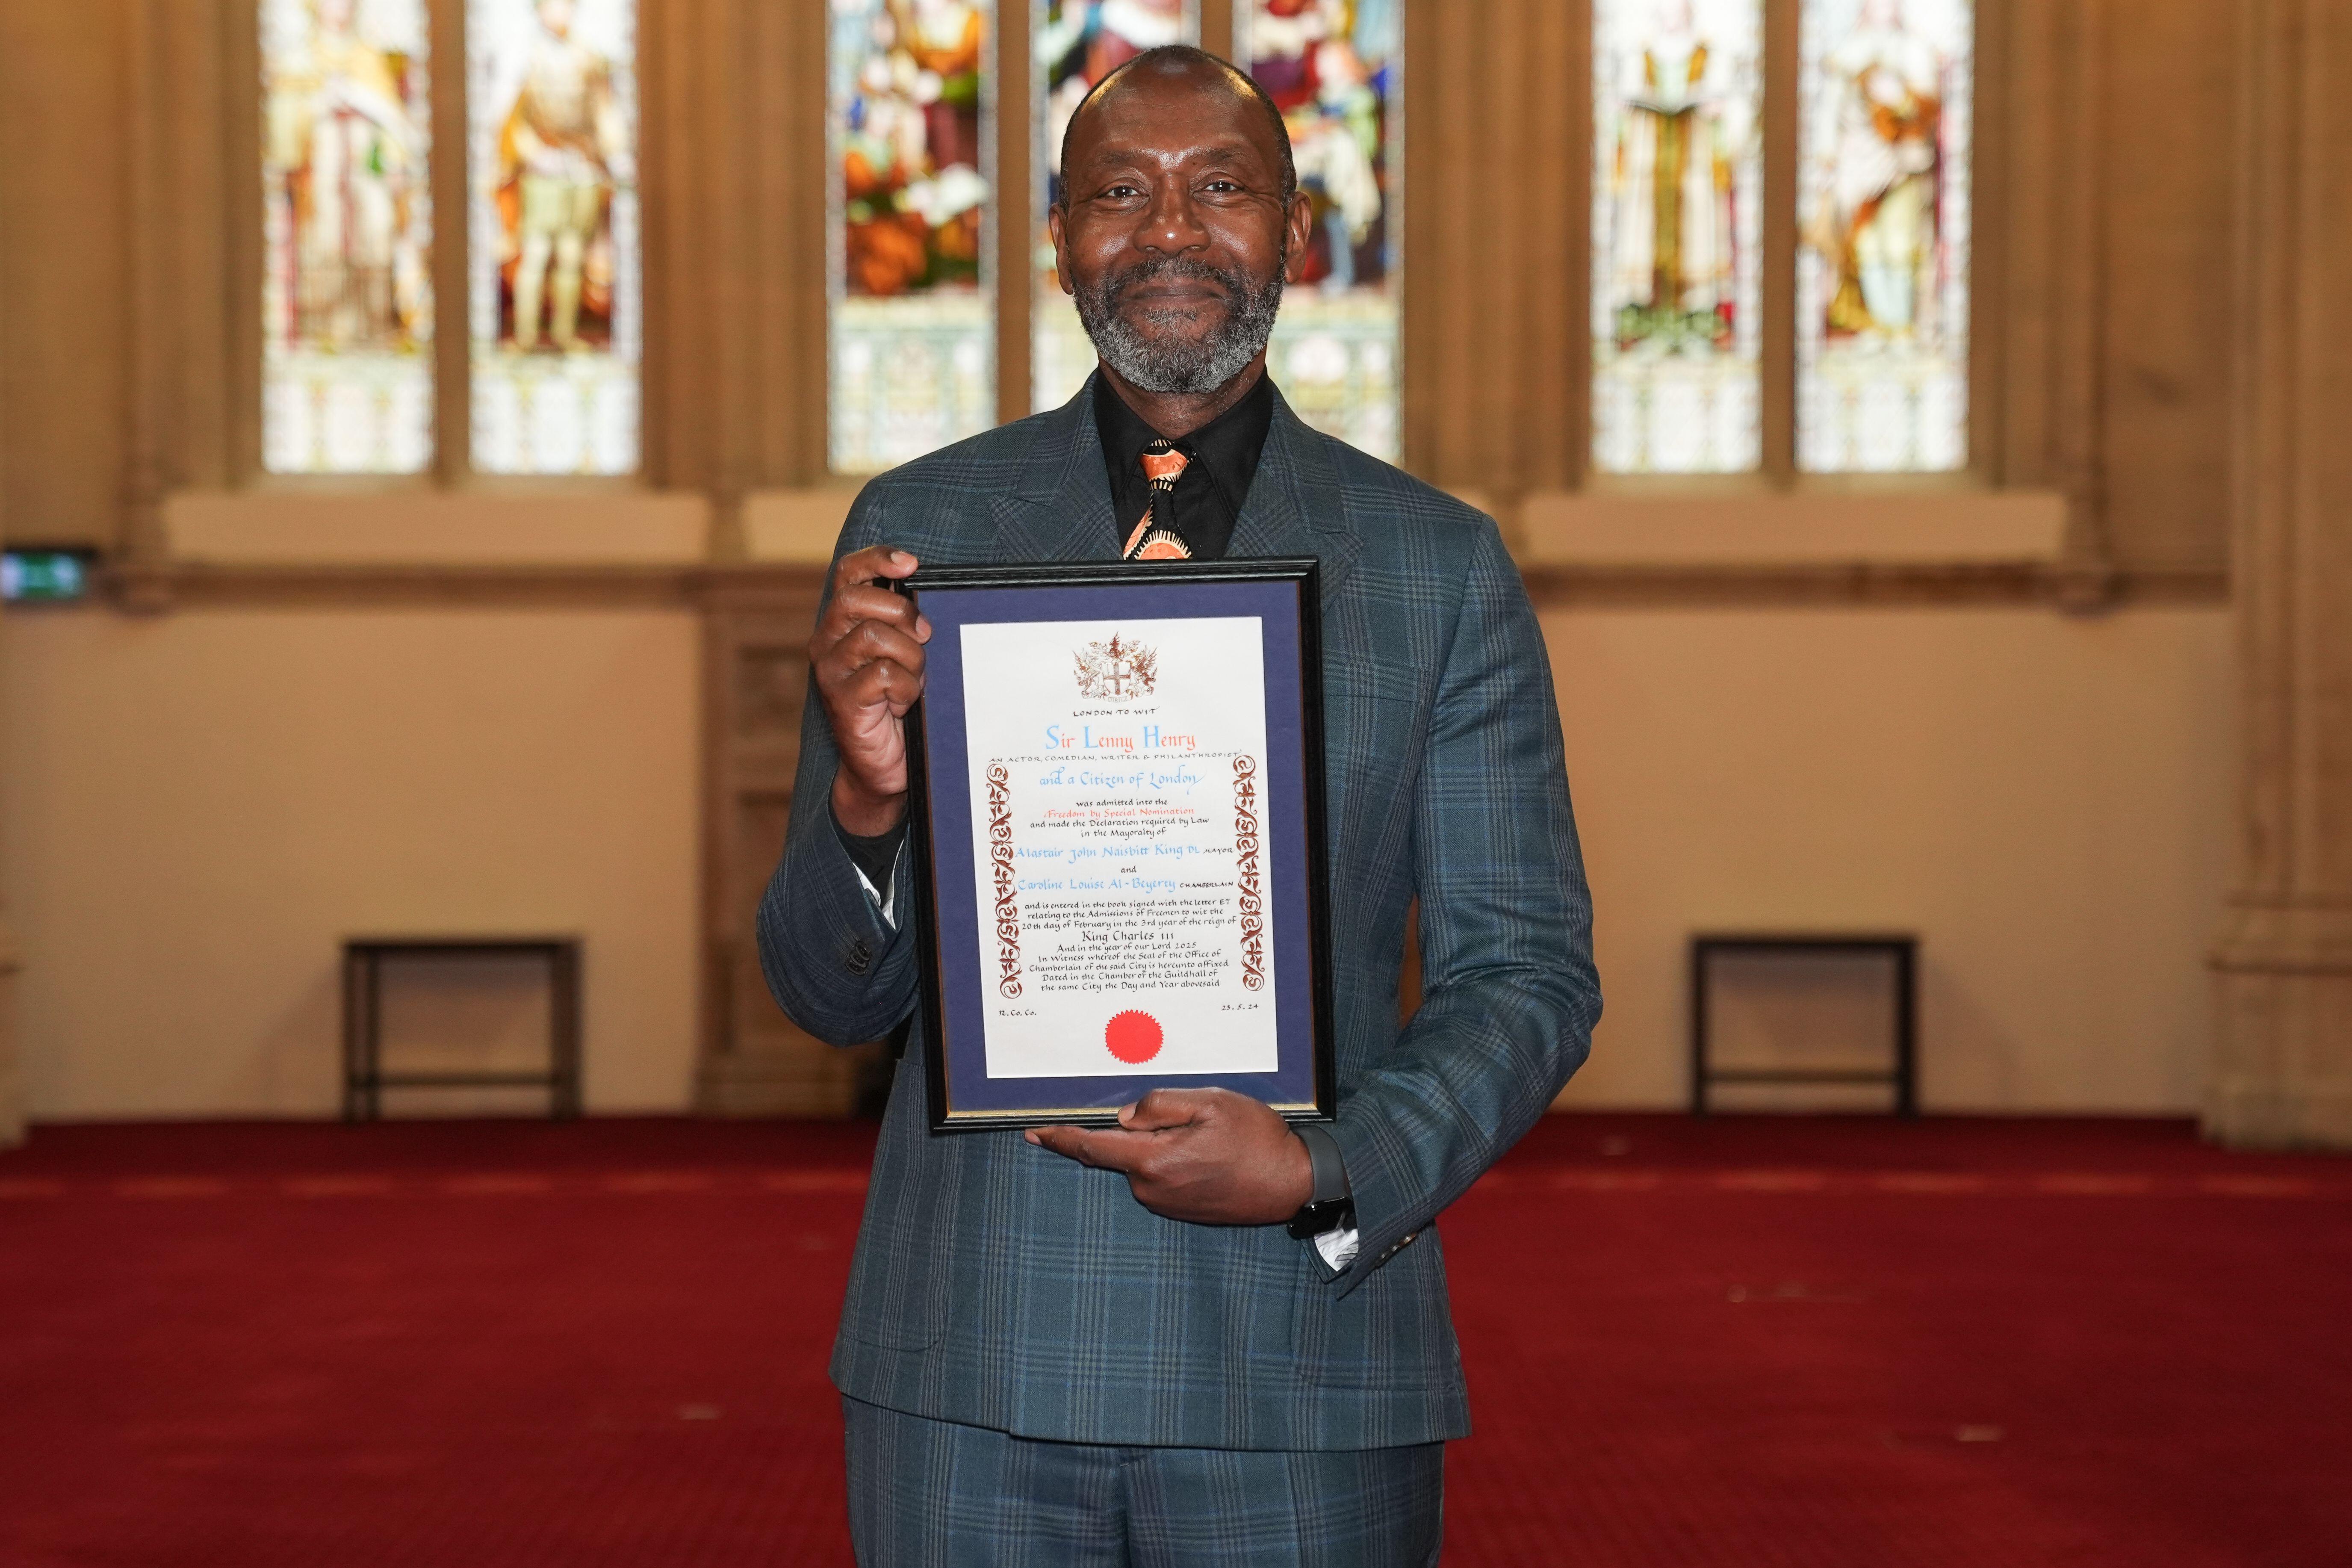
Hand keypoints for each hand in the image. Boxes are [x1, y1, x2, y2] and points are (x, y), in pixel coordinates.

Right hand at [810, 546, 928, 834]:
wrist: (886, 766)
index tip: (911, 563)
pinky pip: (883, 674)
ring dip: (910, 656)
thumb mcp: (906, 655)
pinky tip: (903, 704)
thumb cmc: (899, 706)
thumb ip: (906, 625)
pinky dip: (907, 687)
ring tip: (915, 679)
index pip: (848, 574)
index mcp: (842, 623)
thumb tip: (929, 601)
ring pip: (873, 635)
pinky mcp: (842, 700)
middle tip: (925, 637)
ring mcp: (831, 672)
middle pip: (856, 599)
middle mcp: (827, 642)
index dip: (877, 559)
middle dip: (901, 612)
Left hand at [1025, 1089, 1313, 1225]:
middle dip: (1141, 1127)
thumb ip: (1159, 1105)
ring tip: (1210, 1134)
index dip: (1059, 1137)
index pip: (1091, 1146)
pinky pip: (1161, 1175)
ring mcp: (1165, 1203)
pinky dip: (1174, 1158)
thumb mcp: (1210, 1103)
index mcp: (1153, 1160)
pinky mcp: (1180, 1210)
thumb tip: (1124, 1117)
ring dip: (1162, 1142)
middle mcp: (1151, 1188)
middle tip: (1187, 1114)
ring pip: (1144, 1161)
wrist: (1291, 1184)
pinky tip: (1210, 1151)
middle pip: (1123, 1148)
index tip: (1033, 1131)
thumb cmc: (1256, 1139)